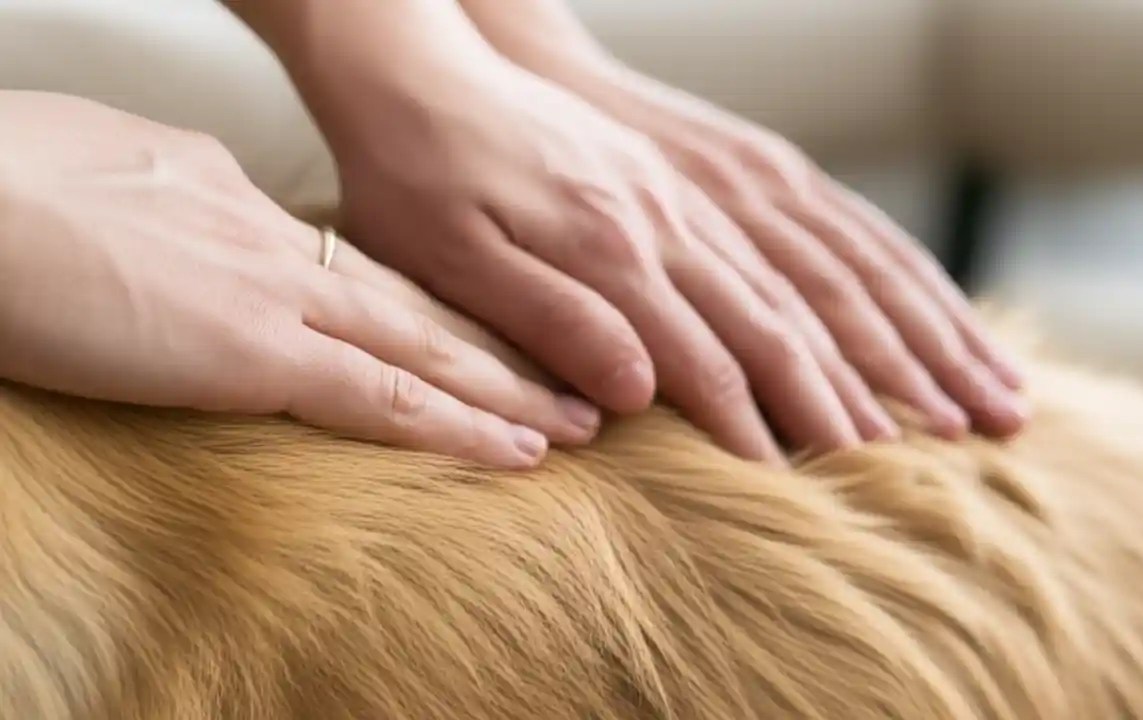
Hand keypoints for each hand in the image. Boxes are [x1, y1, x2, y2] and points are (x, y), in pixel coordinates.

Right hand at [0, 92, 599, 467]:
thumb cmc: (1, 188)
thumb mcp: (105, 180)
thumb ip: (172, 210)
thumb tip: (197, 242)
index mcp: (236, 197)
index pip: (352, 268)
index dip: (421, 310)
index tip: (472, 338)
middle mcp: (275, 241)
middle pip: (414, 303)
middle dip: (498, 348)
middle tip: (574, 380)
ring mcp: (273, 294)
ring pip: (423, 350)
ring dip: (506, 391)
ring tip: (575, 423)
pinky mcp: (252, 350)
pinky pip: (381, 399)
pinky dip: (456, 427)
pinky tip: (514, 451)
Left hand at [453, 0, 1029, 439]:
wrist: (428, 65)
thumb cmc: (423, 173)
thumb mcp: (451, 255)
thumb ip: (551, 318)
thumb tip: (640, 392)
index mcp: (615, 248)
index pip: (711, 357)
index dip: (767, 427)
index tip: (823, 490)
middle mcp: (684, 216)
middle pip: (796, 317)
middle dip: (869, 393)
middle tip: (940, 457)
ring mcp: (713, 185)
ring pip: (832, 268)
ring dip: (908, 334)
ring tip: (975, 394)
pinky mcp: (724, 164)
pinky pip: (830, 222)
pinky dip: (891, 272)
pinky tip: (928, 305)